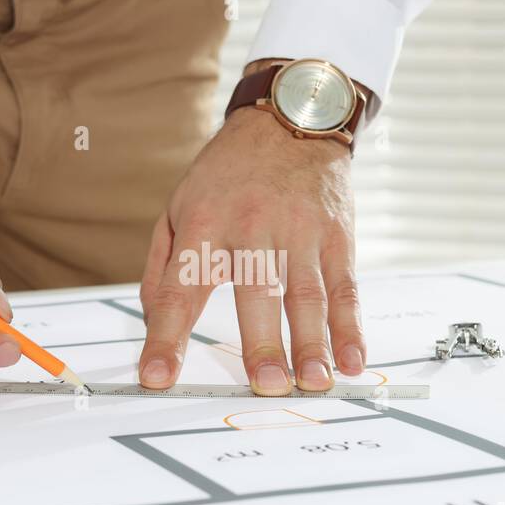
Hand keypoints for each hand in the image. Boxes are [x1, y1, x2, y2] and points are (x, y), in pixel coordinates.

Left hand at [137, 106, 365, 394]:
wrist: (290, 120)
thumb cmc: (228, 175)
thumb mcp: (178, 208)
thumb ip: (161, 268)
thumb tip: (152, 325)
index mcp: (203, 226)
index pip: (179, 291)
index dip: (166, 338)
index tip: (156, 377)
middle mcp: (251, 228)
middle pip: (256, 292)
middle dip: (261, 341)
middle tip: (265, 384)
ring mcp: (299, 232)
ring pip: (307, 294)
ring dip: (313, 342)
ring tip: (314, 380)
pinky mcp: (336, 236)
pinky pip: (345, 288)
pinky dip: (351, 326)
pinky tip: (352, 358)